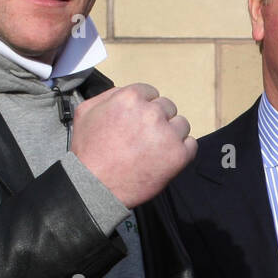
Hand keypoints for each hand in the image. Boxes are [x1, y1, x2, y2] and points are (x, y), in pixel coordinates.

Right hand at [71, 83, 197, 208]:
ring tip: (154, 149)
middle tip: (145, 137)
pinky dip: (182, 150)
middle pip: (167, 107)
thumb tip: (126, 91)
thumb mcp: (86, 112)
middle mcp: (152, 112)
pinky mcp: (179, 155)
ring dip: (171, 134)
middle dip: (158, 120)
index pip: (151, 93)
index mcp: (131, 98)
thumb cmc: (88, 151)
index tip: (138, 121)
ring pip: (181, 124)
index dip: (144, 107)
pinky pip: (191, 144)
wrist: (96, 186)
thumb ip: (109, 95)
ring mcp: (168, 134)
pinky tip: (166, 157)